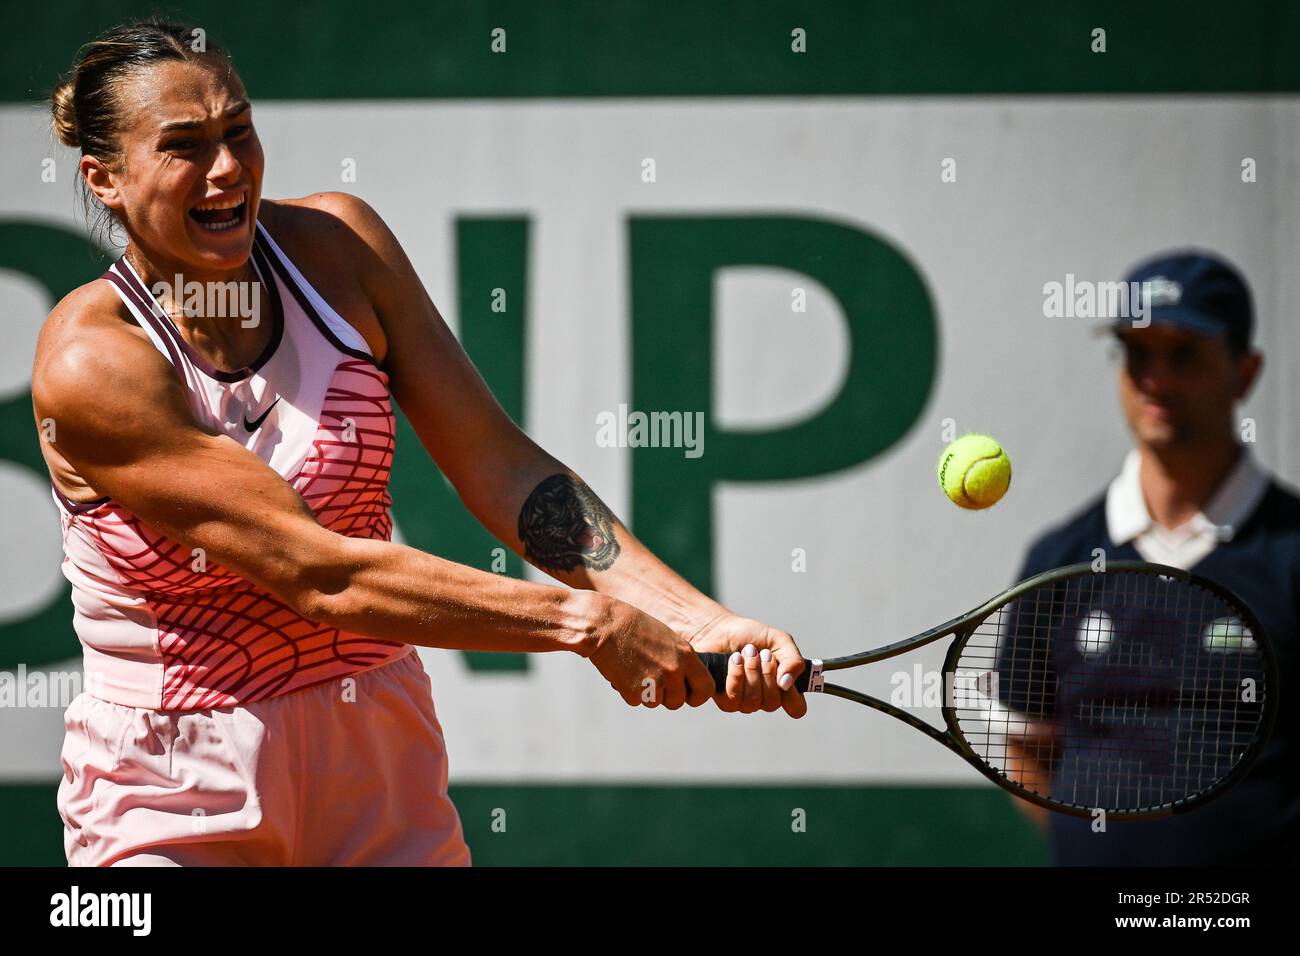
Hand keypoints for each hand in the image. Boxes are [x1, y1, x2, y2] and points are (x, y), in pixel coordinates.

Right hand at [585, 595, 714, 709]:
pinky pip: (636, 701)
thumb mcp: (668, 639)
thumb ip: (680, 661)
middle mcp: (674, 670)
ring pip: (656, 703)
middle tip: (652, 680)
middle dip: (666, 697)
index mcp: (686, 655)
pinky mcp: (634, 691)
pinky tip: (623, 671)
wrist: (606, 624)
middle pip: (678, 701)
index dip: (698, 695)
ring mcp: (655, 682)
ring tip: (635, 669)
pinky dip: (629, 691)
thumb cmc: (635, 628)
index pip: (706, 688)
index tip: (689, 694)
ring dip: (646, 693)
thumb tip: (685, 682)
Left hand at [689, 613, 806, 717]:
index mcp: (783, 687)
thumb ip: (793, 660)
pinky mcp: (725, 699)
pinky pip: (733, 698)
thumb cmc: (753, 636)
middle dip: (767, 673)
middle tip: (762, 652)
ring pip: (752, 701)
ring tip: (746, 651)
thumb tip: (786, 684)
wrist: (722, 629)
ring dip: (751, 671)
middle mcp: (765, 699)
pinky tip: (734, 658)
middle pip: (772, 703)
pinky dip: (735, 674)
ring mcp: (745, 702)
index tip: (784, 676)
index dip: (793, 696)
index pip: (796, 709)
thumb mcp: (780, 641)